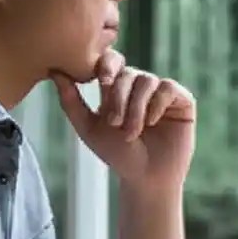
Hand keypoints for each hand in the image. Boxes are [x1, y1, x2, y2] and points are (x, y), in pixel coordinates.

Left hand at [51, 49, 195, 188]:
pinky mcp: (182, 101)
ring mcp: (162, 92)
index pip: (112, 60)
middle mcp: (141, 86)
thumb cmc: (117, 155)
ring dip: (136, 107)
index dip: (106, 65)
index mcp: (118, 87)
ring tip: (132, 132)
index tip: (100, 82)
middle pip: (128, 72)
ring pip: (147, 80)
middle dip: (119, 97)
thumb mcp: (88, 128)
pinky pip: (168, 88)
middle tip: (114, 123)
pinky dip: (157, 104)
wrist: (146, 177)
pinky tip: (151, 122)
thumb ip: (71, 101)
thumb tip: (54, 71)